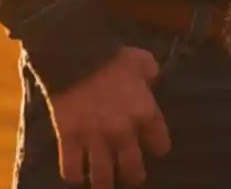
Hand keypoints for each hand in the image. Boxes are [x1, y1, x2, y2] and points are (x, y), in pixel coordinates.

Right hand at [49, 47, 171, 187]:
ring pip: (102, 178)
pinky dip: (73, 175)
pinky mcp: (69, 139)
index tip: (149, 145)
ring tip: (102, 181)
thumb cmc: (112, 56)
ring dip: (103, 182)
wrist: (75, 55)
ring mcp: (95, 138)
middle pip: (133, 172)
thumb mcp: (142, 60)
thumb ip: (151, 74)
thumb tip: (152, 81)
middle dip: (132, 175)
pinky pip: (71, 171)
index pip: (161, 147)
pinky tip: (76, 172)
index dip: (155, 147)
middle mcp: (123, 133)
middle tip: (128, 172)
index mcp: (145, 115)